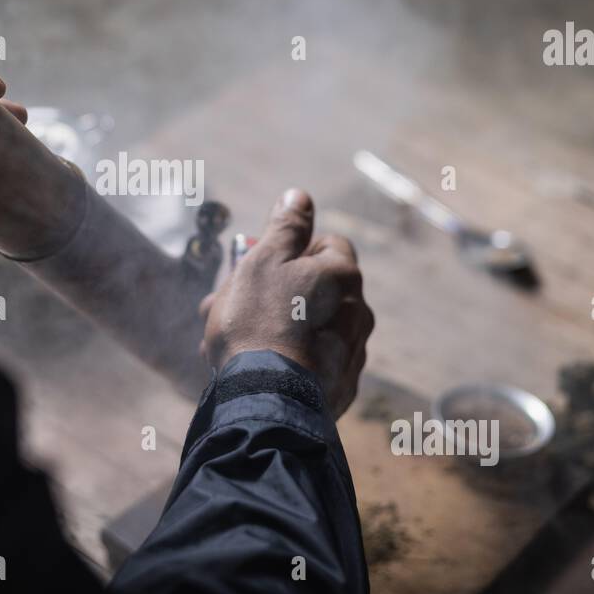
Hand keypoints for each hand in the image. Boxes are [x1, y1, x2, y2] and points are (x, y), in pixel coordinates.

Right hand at [200, 188, 372, 417]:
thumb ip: (285, 226)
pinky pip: (315, 365)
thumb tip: (300, 195)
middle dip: (280, 294)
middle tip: (236, 307)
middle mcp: (358, 312)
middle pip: (318, 289)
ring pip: (314, 329)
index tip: (265, 265)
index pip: (328, 244)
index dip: (294, 250)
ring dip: (282, 329)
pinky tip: (259, 370)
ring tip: (235, 345)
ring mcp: (353, 354)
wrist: (265, 397)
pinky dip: (292, 362)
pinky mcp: (342, 389)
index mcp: (343, 276)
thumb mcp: (264, 261)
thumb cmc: (259, 321)